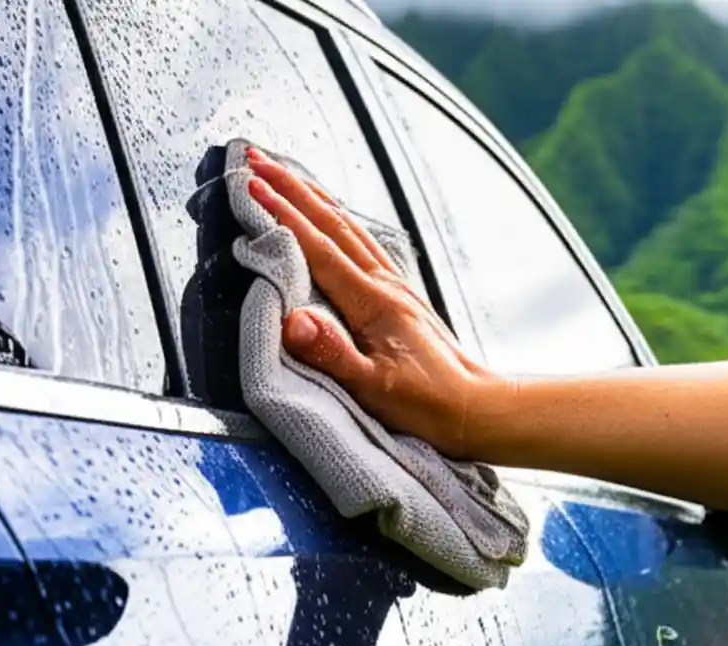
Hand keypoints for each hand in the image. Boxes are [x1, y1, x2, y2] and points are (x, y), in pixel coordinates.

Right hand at [246, 146, 505, 456]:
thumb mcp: (374, 388)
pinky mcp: (399, 294)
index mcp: (373, 302)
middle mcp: (385, 284)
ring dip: (313, 195)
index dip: (283, 215)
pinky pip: (361, 242)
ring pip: (348, 226)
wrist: (475, 407)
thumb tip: (293, 321)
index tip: (252, 184)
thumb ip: (331, 354)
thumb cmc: (426, 404)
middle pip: (332, 222)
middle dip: (291, 186)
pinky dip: (337, 218)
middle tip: (254, 156)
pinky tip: (330, 215)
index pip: (318, 248)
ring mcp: (395, 285)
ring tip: (283, 172)